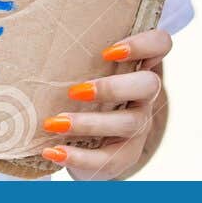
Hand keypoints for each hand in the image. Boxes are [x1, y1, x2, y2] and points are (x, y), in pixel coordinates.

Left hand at [40, 30, 170, 179]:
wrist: (88, 149)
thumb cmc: (84, 100)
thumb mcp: (88, 76)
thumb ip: (80, 60)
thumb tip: (40, 44)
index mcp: (139, 69)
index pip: (161, 45)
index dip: (143, 44)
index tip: (107, 52)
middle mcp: (145, 97)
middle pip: (149, 84)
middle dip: (113, 87)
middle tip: (76, 91)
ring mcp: (139, 127)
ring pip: (129, 122)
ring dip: (89, 122)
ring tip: (54, 123)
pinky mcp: (125, 155)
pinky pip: (108, 158)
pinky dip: (77, 156)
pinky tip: (52, 151)